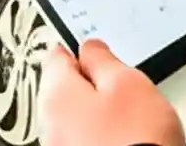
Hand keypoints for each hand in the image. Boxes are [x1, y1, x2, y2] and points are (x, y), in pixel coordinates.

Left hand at [38, 39, 185, 145]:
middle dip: (94, 87)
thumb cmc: (136, 142)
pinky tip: (126, 143)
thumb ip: (103, 59)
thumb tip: (91, 48)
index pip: (57, 55)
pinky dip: (104, 139)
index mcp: (55, 95)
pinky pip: (87, 142)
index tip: (100, 52)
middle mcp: (49, 124)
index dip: (82, 50)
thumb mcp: (128, 83)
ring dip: (100, 116)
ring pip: (78, 119)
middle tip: (124, 90)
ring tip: (131, 121)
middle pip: (66, 90)